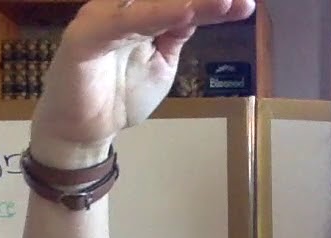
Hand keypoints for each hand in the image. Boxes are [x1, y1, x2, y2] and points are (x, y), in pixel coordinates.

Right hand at [30, 0, 254, 167]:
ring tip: (225, 2)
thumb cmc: (119, 94)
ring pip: (151, 2)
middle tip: (240, 0)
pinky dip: (157, 14)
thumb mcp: (161, 61)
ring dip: (192, 2)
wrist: (83, 132)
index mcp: (138, 9)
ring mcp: (102, 17)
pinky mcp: (85, 36)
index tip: (247, 4)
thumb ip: (177, 32)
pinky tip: (187, 12)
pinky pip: (124, 21)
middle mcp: (120, 6)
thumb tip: (206, 6)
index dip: (209, 1)